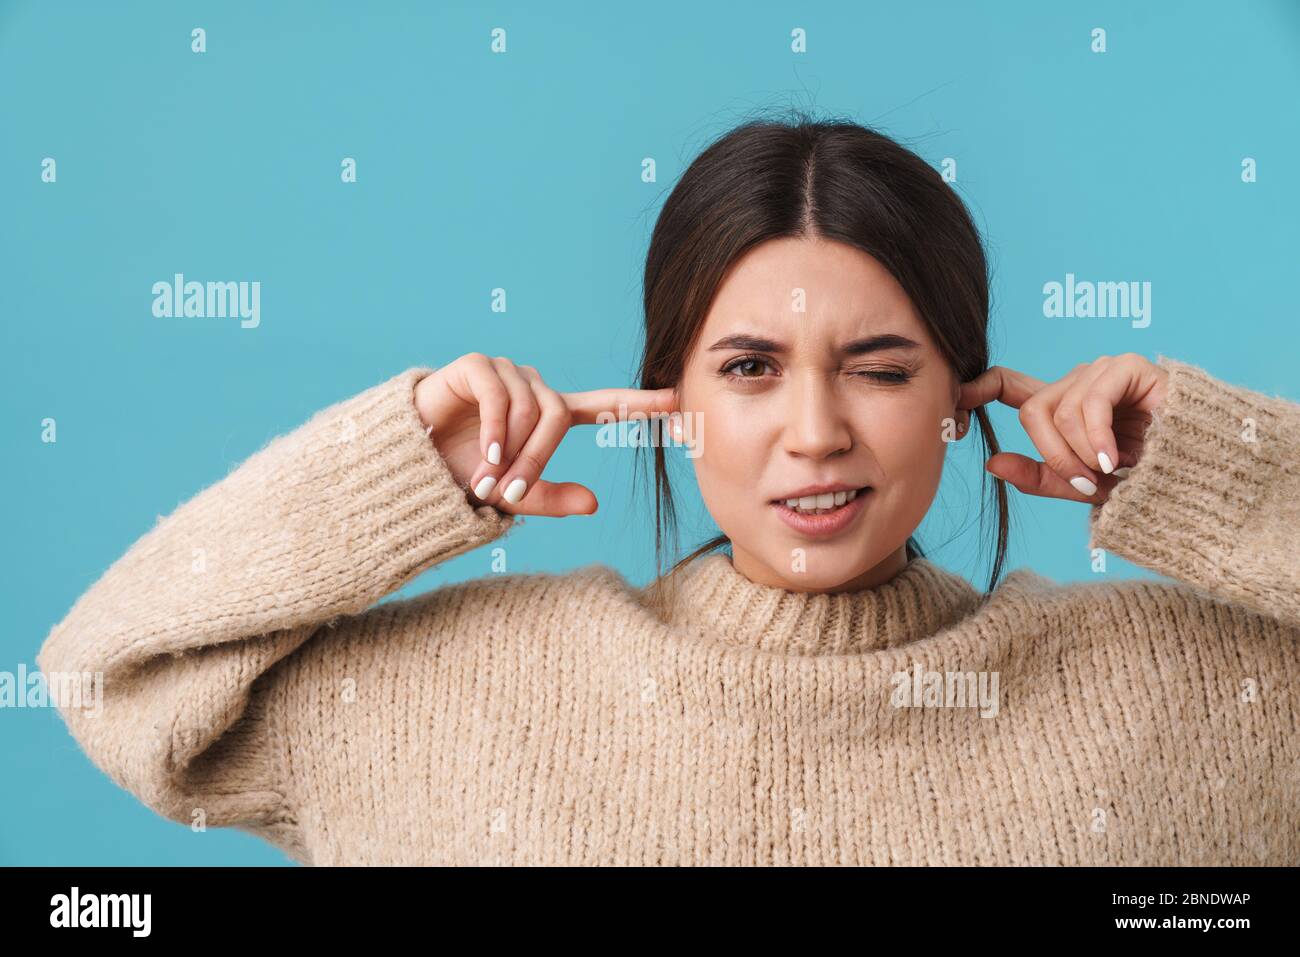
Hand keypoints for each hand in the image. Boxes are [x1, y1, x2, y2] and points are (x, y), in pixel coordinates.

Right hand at [413, 353, 677, 516]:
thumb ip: (550, 497)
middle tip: (508, 491)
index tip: (676, 401)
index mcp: (549, 415)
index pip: (603, 406)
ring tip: (485, 476)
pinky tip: (482, 454)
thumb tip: (596, 503)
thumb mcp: (510, 495)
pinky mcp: (476, 367)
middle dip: (537, 458)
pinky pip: (499, 395)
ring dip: (511, 449)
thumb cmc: (460, 476)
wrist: (410, 464)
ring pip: (530, 407)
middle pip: (557, 415)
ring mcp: (505, 374)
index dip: (640, 404)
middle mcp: (532, 389)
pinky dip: (494, 430)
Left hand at [958, 353, 1169, 503]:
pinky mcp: (1129, 368)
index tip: (956, 400)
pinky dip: (1098, 438)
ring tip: (1110, 472)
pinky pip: (1091, 403)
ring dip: (1080, 453)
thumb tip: (991, 462)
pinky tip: (1116, 459)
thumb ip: (1039, 475)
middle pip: (1032, 410)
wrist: (1196, 479)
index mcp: (1061, 406)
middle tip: (1085, 481)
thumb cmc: (1144, 481)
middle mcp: (1077, 382)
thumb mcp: (1080, 485)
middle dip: (1054, 455)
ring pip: (1059, 411)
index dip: (978, 386)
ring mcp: (1102, 372)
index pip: (1007, 384)